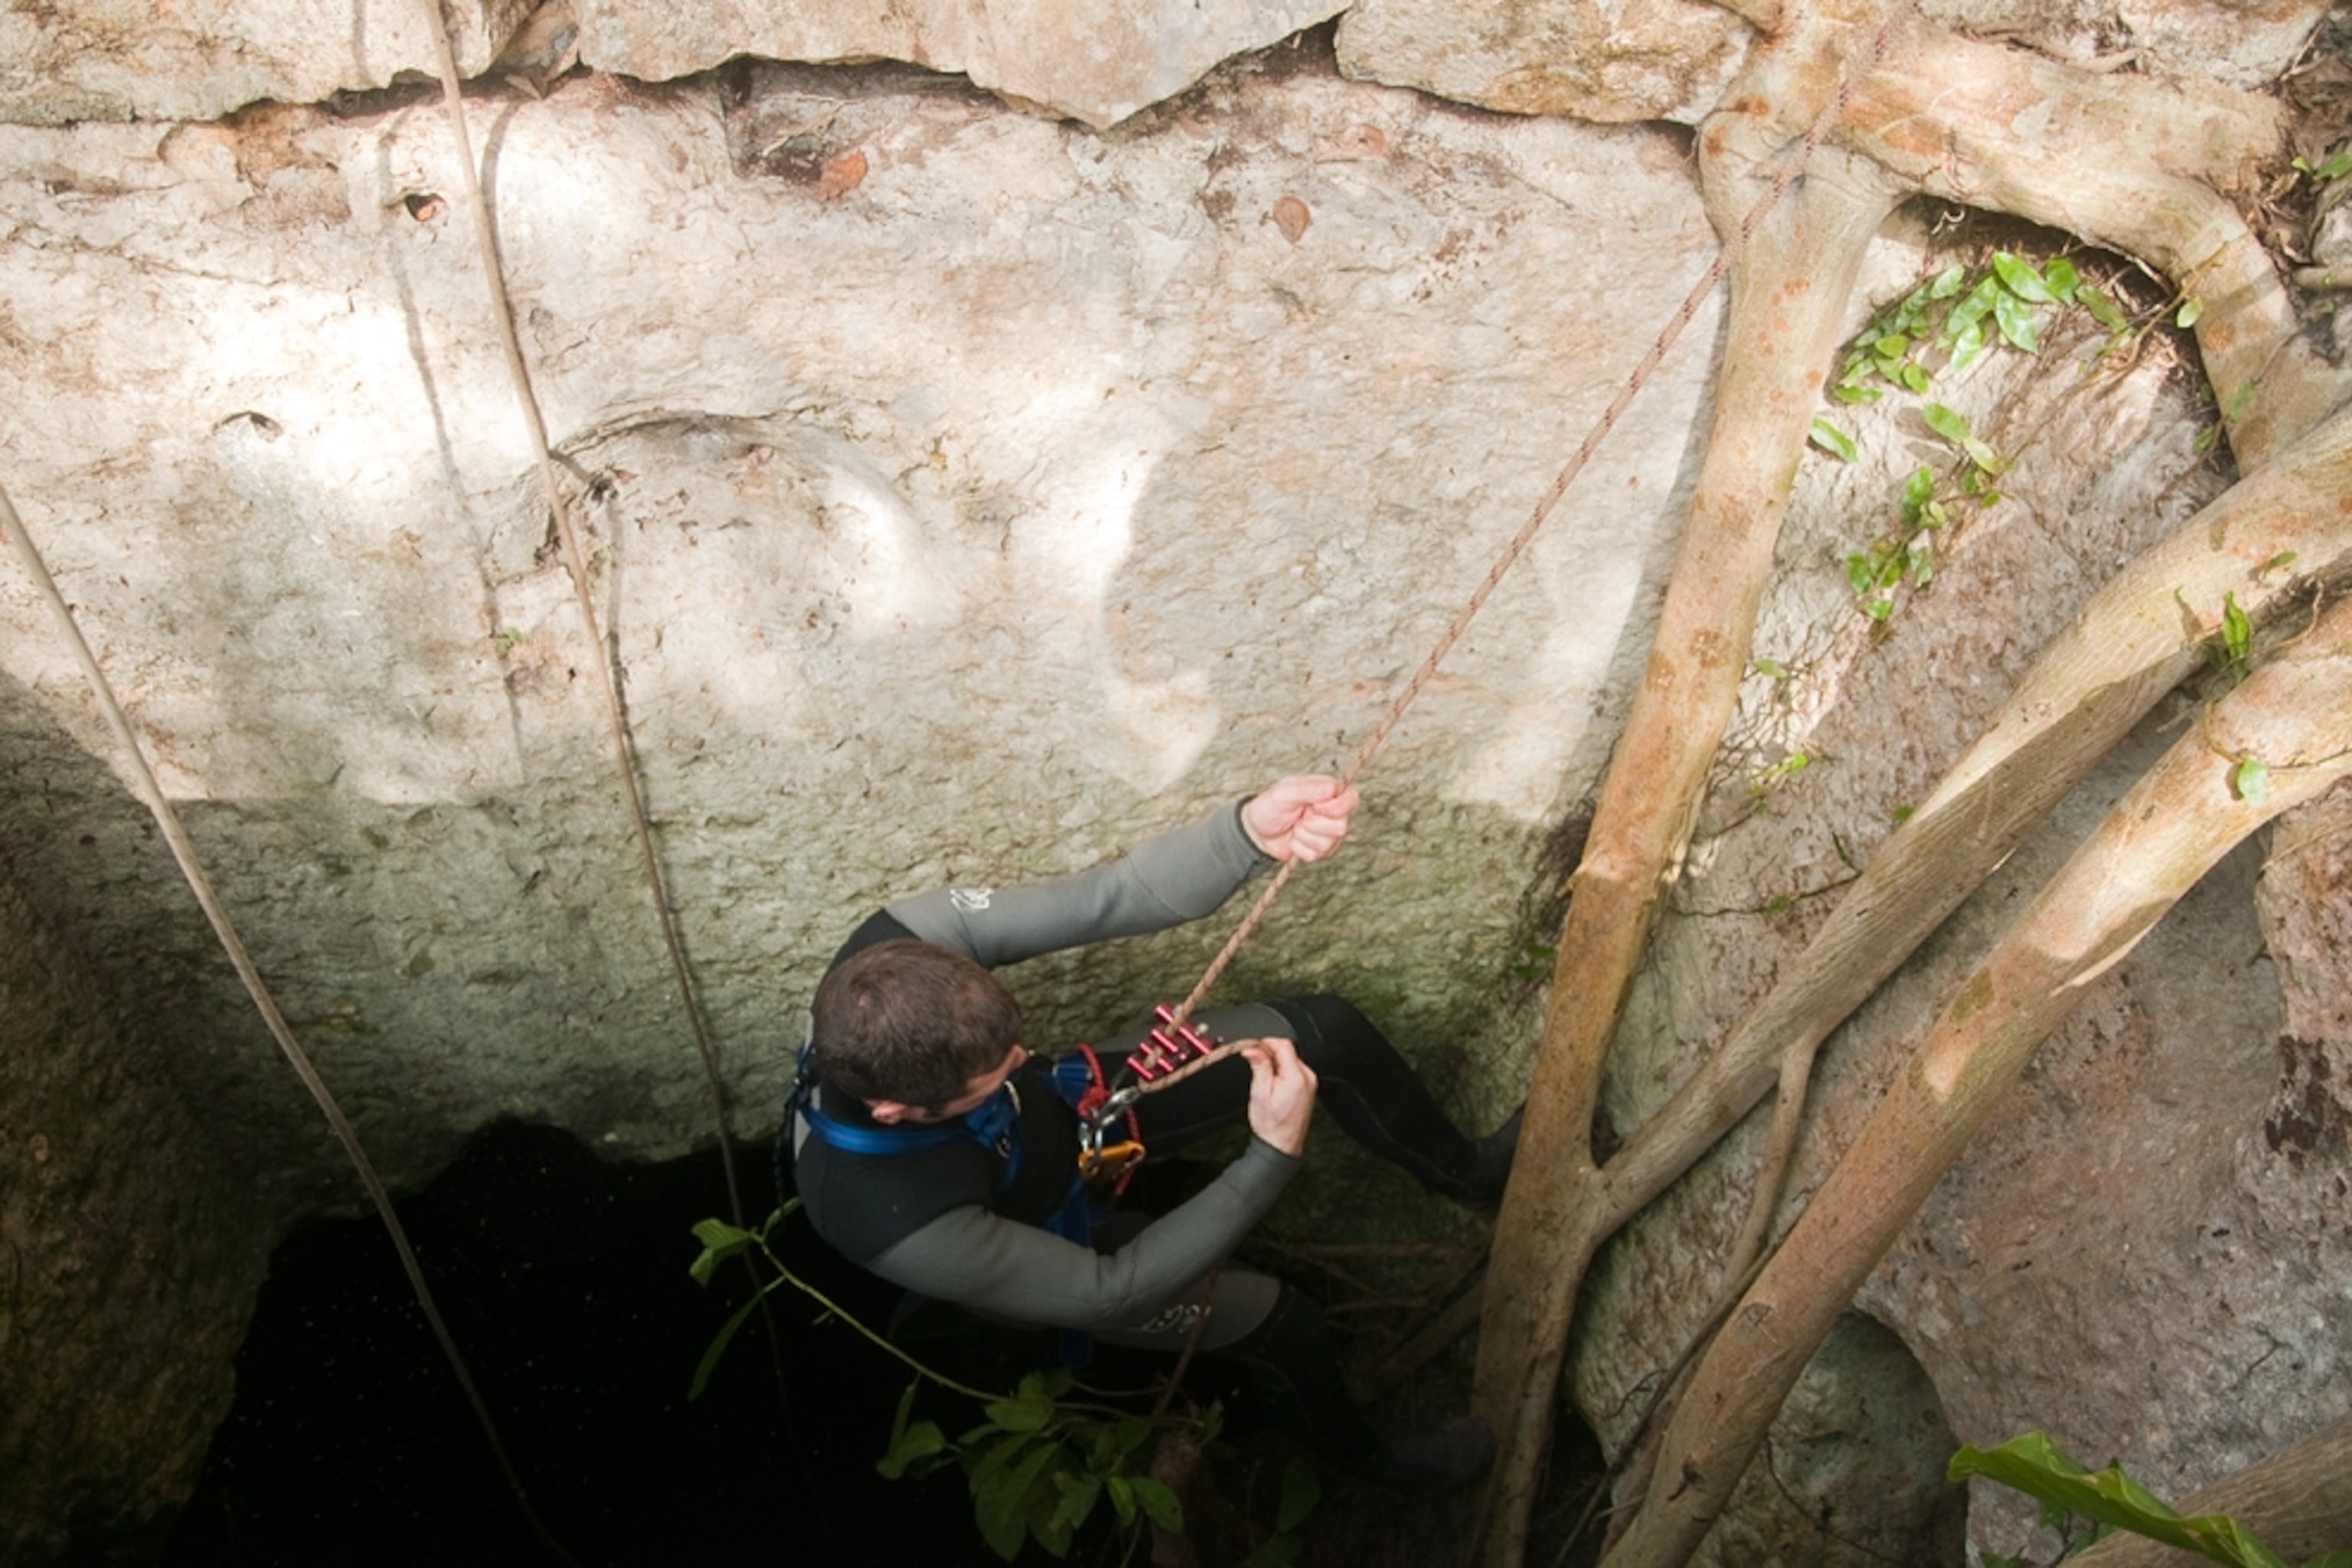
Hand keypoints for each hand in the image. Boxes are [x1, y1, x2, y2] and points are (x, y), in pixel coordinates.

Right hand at [1237, 1035, 1316, 1155]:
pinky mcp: (1308, 1088)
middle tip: (1256, 1066)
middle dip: (1270, 1054)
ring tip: (1264, 1080)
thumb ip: (1259, 1066)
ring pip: (1290, 1060)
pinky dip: (1282, 1072)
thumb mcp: (1259, 1092)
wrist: (1280, 1144)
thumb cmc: (1271, 1124)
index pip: (1284, 1045)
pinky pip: (1294, 1071)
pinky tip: (1274, 1086)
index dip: (1266, 1043)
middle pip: (1288, 1051)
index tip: (1253, 1049)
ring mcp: (1310, 1083)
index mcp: (1296, 1077)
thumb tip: (1253, 1048)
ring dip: (1276, 1064)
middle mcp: (1307, 1078)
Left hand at [1240, 775, 1359, 863]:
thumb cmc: (1269, 807)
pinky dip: (1300, 848)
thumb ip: (1307, 789)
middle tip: (1299, 817)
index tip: (1315, 807)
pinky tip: (1293, 840)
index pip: (1350, 798)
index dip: (1336, 807)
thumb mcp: (1282, 793)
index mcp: (1327, 792)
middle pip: (1341, 826)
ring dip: (1304, 836)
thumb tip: (1332, 788)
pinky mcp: (1321, 850)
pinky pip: (1317, 855)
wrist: (1257, 832)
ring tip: (1294, 827)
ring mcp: (1328, 832)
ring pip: (1329, 843)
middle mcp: (1332, 812)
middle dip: (1314, 824)